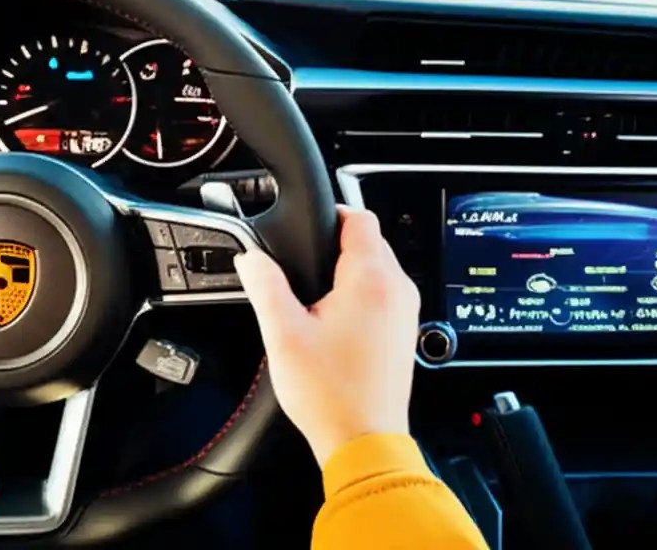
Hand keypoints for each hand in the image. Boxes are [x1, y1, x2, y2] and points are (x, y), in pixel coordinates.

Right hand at [235, 206, 419, 465]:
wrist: (363, 441)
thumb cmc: (331, 395)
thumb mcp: (283, 334)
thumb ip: (265, 286)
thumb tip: (250, 258)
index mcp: (372, 280)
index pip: (360, 218)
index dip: (331, 214)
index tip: (308, 227)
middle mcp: (398, 290)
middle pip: (369, 242)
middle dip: (335, 248)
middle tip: (302, 270)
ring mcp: (406, 312)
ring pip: (377, 269)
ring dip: (348, 274)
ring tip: (315, 300)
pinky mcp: (404, 332)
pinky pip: (384, 296)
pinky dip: (361, 297)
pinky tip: (334, 323)